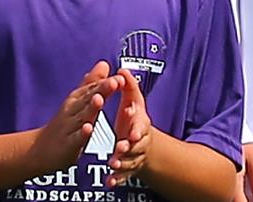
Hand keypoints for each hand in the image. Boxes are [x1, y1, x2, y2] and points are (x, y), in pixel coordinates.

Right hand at [32, 61, 121, 172]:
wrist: (39, 149)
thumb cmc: (64, 124)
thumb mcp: (77, 101)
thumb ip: (91, 83)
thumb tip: (104, 63)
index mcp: (78, 99)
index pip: (93, 88)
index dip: (107, 82)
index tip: (121, 76)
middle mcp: (73, 110)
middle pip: (89, 98)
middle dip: (102, 90)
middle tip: (115, 82)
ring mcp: (70, 126)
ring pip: (82, 116)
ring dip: (91, 107)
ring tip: (100, 99)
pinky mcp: (67, 144)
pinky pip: (76, 138)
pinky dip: (82, 133)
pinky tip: (88, 128)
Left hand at [106, 68, 151, 187]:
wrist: (143, 142)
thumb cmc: (135, 118)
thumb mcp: (134, 101)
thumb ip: (129, 86)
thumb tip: (123, 69)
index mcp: (141, 123)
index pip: (140, 124)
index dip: (136, 125)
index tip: (130, 127)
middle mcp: (140, 140)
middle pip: (136, 144)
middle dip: (128, 146)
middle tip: (118, 147)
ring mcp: (135, 155)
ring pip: (130, 161)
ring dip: (122, 163)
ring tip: (113, 164)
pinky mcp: (128, 168)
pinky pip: (123, 176)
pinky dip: (117, 179)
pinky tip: (109, 183)